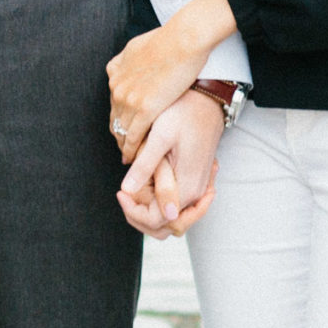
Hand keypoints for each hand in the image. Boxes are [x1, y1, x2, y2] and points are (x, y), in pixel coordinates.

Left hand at [105, 0, 235, 159]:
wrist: (183, 39)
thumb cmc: (168, 39)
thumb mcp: (137, 45)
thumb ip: (127, 59)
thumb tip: (123, 64)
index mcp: (116, 73)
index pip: (113, 103)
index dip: (119, 117)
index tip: (125, 128)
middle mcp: (118, 87)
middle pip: (115, 119)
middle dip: (120, 134)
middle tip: (126, 148)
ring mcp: (129, 99)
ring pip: (121, 130)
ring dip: (125, 145)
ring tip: (131, 156)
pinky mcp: (145, 109)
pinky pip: (133, 137)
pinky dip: (132, 149)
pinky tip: (135, 157)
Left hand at [117, 92, 223, 239]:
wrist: (207, 100)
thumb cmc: (183, 112)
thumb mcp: (160, 136)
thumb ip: (144, 166)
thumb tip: (126, 191)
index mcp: (187, 187)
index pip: (158, 221)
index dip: (134, 212)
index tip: (120, 192)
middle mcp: (196, 194)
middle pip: (166, 227)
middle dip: (140, 217)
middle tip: (124, 194)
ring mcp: (199, 189)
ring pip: (172, 220)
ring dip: (150, 212)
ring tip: (134, 189)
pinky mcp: (197, 181)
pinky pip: (178, 206)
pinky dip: (160, 204)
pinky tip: (148, 186)